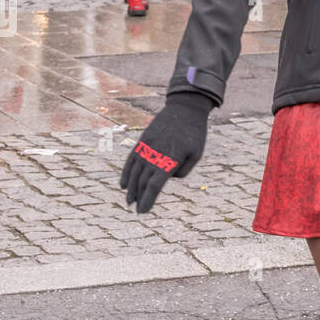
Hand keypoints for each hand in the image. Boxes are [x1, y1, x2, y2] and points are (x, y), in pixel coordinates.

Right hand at [119, 92, 213, 213]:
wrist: (185, 108)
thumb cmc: (194, 134)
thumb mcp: (196, 155)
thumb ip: (182, 171)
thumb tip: (167, 179)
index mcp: (169, 160)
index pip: (154, 185)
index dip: (147, 199)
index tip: (143, 212)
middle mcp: (155, 154)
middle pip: (143, 181)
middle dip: (139, 198)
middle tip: (137, 211)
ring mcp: (147, 146)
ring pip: (135, 172)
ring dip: (131, 188)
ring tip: (129, 202)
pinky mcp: (143, 140)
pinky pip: (131, 159)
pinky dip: (126, 173)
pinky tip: (123, 184)